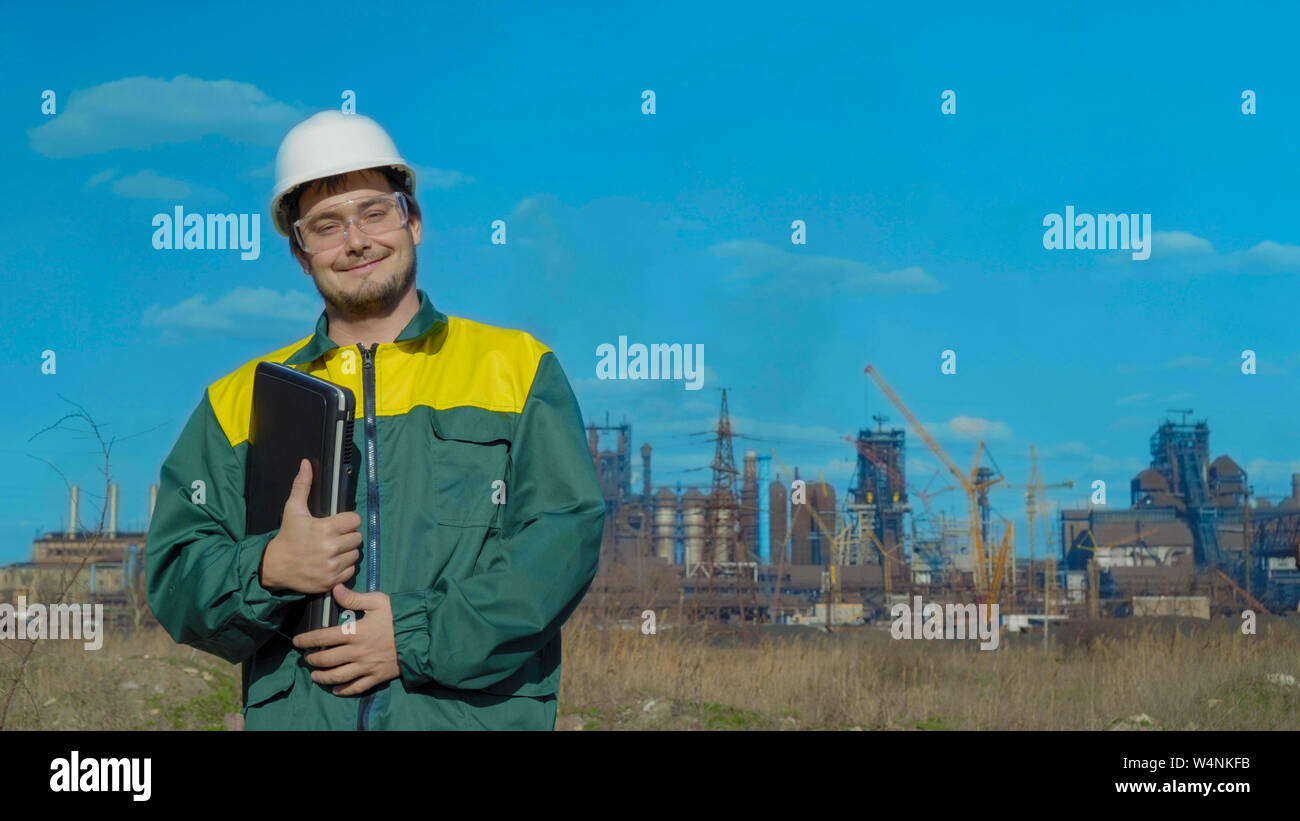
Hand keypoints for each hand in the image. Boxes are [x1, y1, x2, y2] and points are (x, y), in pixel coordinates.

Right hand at [260, 459, 362, 593]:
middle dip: (348, 536)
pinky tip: (331, 562)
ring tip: (333, 550)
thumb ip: (302, 486)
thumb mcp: (293, 509)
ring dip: (347, 552)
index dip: (348, 521)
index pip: (355, 520)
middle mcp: (331, 548)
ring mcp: (331, 566)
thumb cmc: (287, 535)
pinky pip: (350, 571)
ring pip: (355, 555)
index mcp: (325, 528)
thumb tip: (306, 463)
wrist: (275, 566)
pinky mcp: (331, 581)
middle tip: (334, 537)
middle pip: (357, 538)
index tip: (339, 523)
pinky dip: (344, 567)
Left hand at [293, 584, 399, 696]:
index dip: (307, 639)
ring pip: (338, 676)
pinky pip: (356, 687)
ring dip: (323, 677)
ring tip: (315, 675)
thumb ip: (354, 597)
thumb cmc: (399, 617)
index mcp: (355, 632)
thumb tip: (335, 589)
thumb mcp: (378, 601)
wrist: (421, 636)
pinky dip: (344, 690)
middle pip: (327, 659)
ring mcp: (366, 666)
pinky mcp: (376, 676)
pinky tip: (336, 690)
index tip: (297, 641)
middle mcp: (357, 652)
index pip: (323, 637)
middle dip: (312, 659)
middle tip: (306, 658)